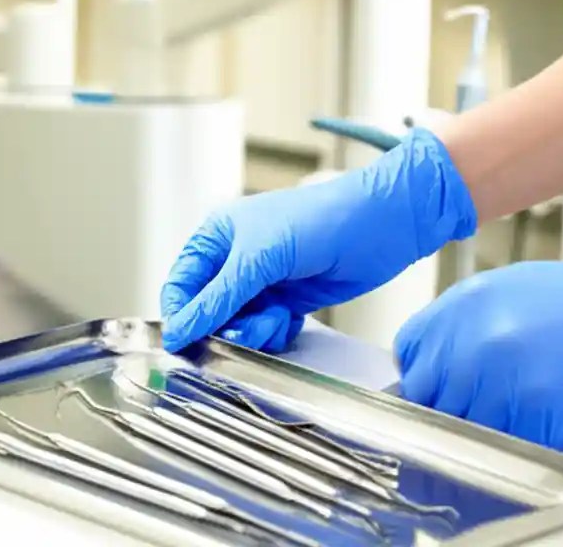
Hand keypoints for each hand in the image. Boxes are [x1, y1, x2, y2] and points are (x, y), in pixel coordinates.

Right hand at [161, 129, 475, 352]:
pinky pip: (264, 332)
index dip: (182, 314)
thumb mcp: (259, 259)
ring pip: (237, 327)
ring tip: (277, 317)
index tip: (187, 343)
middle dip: (226, 326)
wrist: (384, 225)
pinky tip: (291, 318)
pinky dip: (275, 332)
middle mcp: (235, 260)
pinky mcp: (287, 302)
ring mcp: (262, 283)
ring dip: (254, 331)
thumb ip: (217, 298)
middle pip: (209, 311)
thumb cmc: (321, 221)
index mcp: (217, 237)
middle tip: (246, 329)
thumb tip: (178, 330)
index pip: (181, 284)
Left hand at [395, 259, 562, 450]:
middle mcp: (471, 346)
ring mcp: (499, 383)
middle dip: (447, 405)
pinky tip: (537, 419)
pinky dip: (516, 440)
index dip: (424, 376)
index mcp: (458, 310)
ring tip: (515, 409)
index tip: (436, 386)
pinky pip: (503, 444)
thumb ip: (456, 325)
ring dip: (482, 427)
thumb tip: (425, 360)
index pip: (410, 357)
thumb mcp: (500, 293)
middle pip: (429, 398)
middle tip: (477, 404)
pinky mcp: (532, 417)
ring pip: (462, 427)